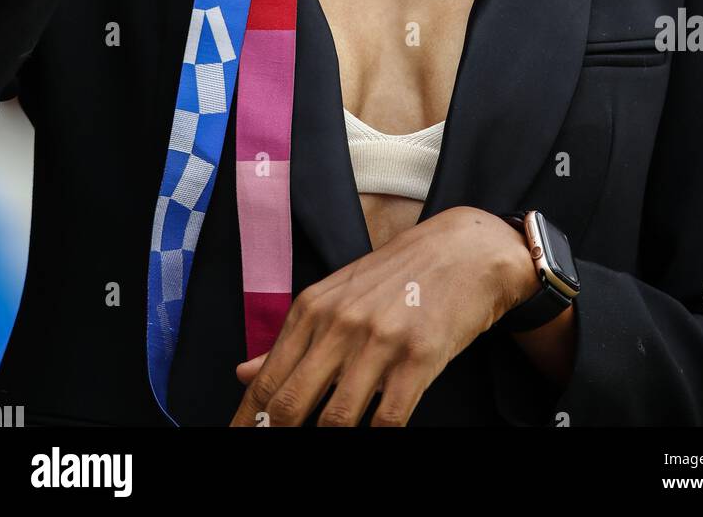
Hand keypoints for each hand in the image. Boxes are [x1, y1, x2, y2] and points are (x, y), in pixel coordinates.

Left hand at [229, 206, 540, 427]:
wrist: (463, 250)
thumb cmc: (398, 275)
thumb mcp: (338, 296)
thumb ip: (294, 338)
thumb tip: (243, 374)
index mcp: (313, 308)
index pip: (267, 380)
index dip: (248, 421)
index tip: (239, 438)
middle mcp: (340, 323)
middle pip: (291, 404)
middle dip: (277, 435)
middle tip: (273, 451)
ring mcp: (379, 341)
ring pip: (336, 420)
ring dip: (327, 442)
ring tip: (327, 443)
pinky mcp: (418, 358)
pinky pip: (387, 421)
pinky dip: (376, 438)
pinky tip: (374, 437)